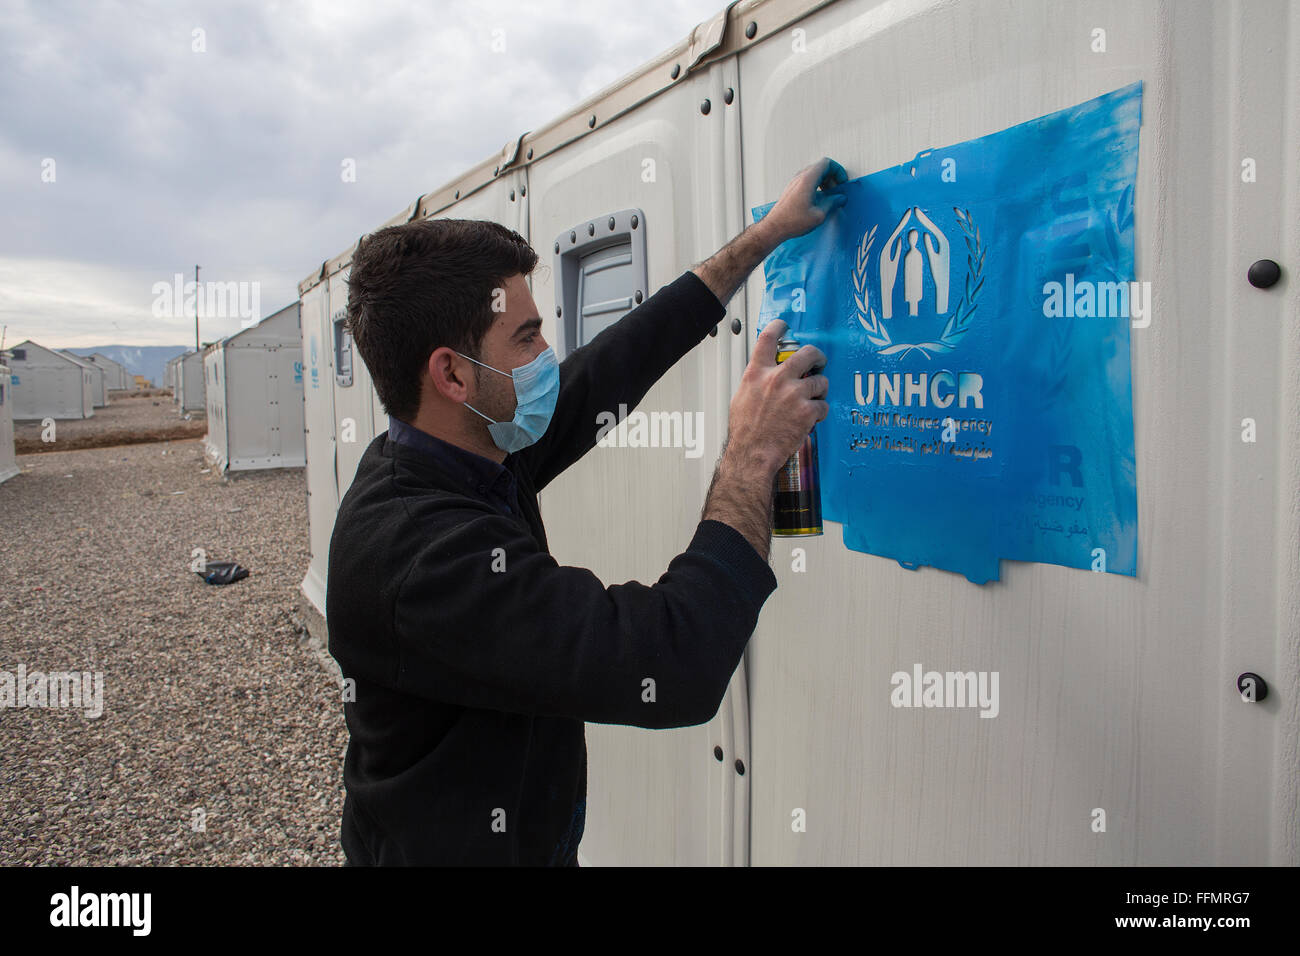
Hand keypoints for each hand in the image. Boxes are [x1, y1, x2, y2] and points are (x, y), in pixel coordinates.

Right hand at [725, 318, 828, 475]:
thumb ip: (757, 381)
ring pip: (821, 381)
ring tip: (812, 400)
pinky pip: (824, 405)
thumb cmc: (745, 431)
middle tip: (819, 362)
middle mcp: (777, 379)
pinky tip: (811, 419)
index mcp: (757, 374)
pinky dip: (820, 413)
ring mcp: (794, 394)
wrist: (752, 453)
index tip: (785, 325)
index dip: (778, 327)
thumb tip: (766, 376)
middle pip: (807, 353)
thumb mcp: (742, 397)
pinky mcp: (808, 411)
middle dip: (818, 356)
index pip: (767, 339)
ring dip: (820, 390)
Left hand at [760, 157, 847, 241]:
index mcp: (808, 179)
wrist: (774, 227)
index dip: (838, 171)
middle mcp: (800, 177)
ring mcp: (795, 182)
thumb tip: (840, 198)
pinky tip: (819, 200)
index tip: (841, 183)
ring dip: (825, 182)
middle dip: (832, 177)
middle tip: (836, 191)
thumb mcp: (819, 215)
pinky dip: (816, 186)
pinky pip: (807, 180)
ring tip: (829, 197)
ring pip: (814, 174)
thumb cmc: (791, 221)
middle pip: (821, 167)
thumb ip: (833, 203)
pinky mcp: (792, 189)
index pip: (827, 163)